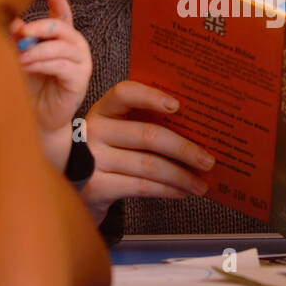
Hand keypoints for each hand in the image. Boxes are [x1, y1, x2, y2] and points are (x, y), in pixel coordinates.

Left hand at [13, 0, 91, 135]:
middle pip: (62, 28)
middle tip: (22, 30)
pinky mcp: (80, 80)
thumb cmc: (30, 87)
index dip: (59, 2)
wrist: (36, 118)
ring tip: (20, 57)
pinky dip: (43, 64)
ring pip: (61, 47)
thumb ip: (19, 41)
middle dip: (41, 26)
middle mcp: (75, 47)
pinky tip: (27, 67)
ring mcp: (81, 63)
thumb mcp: (21, 59)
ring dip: (38, 50)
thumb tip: (15, 23)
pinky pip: (62, 66)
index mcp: (62, 39)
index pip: (64, 15)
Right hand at [78, 80, 216, 219]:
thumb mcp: (116, 134)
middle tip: (209, 160)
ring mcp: (92, 160)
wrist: (76, 192)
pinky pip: (141, 186)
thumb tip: (196, 133)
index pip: (124, 93)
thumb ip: (142, 125)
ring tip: (200, 184)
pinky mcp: (96, 187)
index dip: (152, 97)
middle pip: (148, 134)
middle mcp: (93, 131)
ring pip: (149, 164)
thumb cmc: (107, 158)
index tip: (179, 106)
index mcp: (102, 111)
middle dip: (185, 149)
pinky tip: (181, 192)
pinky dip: (167, 190)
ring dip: (181, 176)